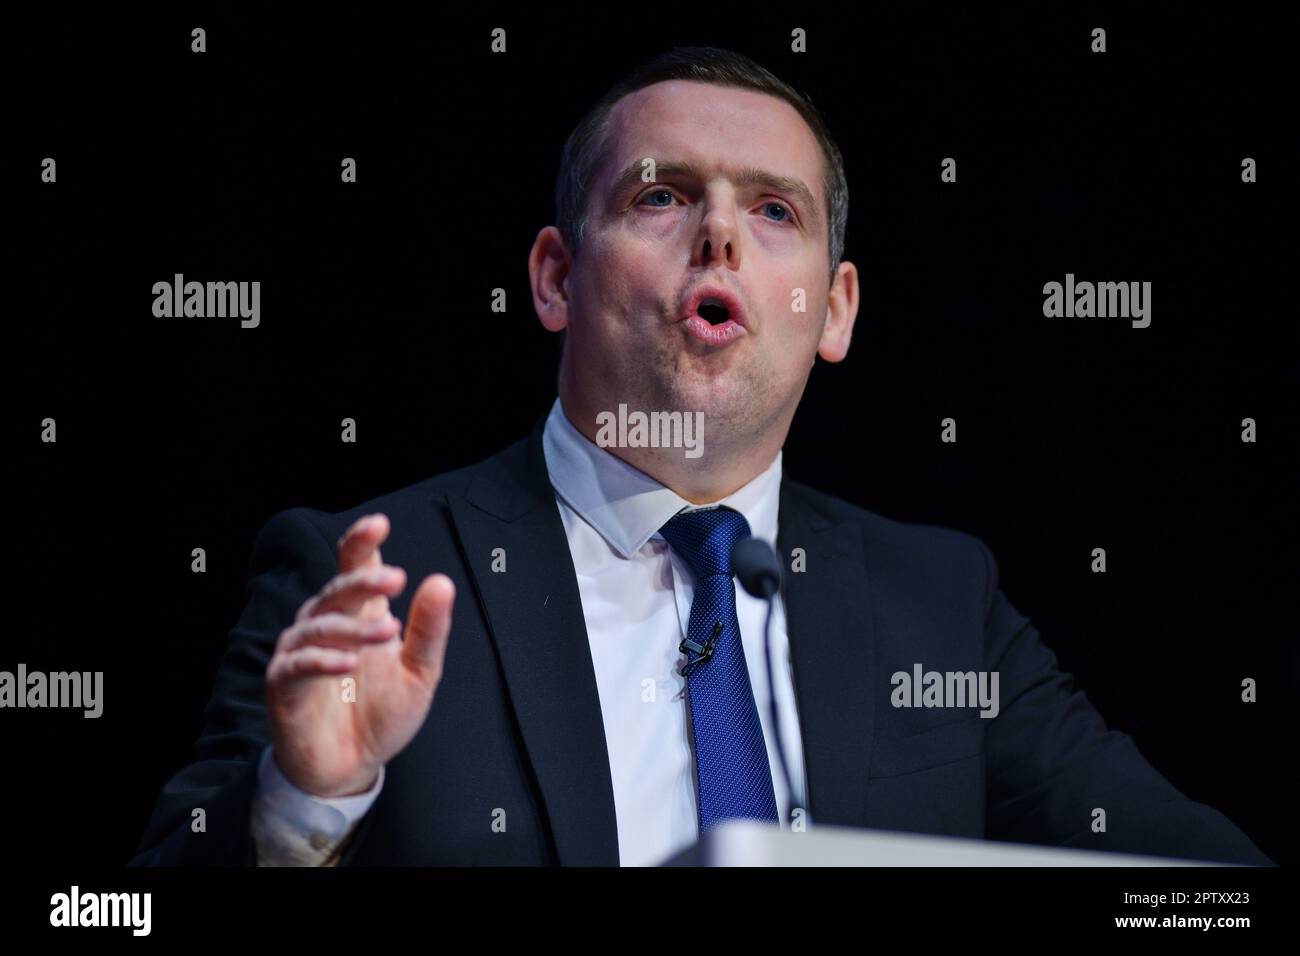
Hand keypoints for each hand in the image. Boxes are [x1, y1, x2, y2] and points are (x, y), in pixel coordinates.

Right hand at [265, 513, 453, 796]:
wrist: (352, 766)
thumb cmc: (382, 714)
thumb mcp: (420, 674)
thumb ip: (429, 631)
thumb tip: (442, 582)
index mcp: (359, 614)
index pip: (355, 567)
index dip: (362, 542)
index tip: (379, 523)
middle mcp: (326, 624)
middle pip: (338, 590)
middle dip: (364, 580)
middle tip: (396, 578)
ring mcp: (301, 651)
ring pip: (321, 624)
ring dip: (355, 627)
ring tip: (389, 632)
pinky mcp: (284, 684)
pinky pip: (298, 664)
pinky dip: (323, 660)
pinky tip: (348, 663)